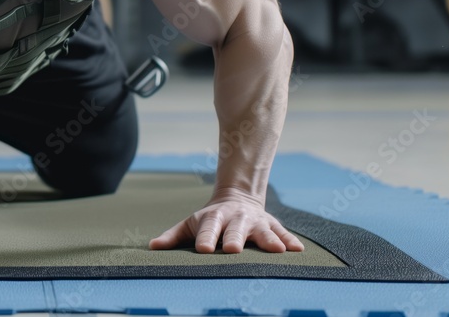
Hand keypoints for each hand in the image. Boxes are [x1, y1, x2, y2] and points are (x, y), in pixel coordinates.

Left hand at [149, 189, 304, 253]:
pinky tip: (297, 250)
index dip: (206, 238)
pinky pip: (283, 232)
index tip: (203, 250)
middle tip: (233, 249)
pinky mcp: (272, 225)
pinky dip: (289, 240)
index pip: (208, 229)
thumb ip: (173, 236)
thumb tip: (151, 247)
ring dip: (269, 240)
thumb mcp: (191, 224)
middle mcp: (235, 219)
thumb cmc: (210, 220)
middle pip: (235, 230)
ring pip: (262, 231)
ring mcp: (255, 222)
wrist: (237, 198)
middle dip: (235, 239)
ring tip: (277, 251)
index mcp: (213, 219)